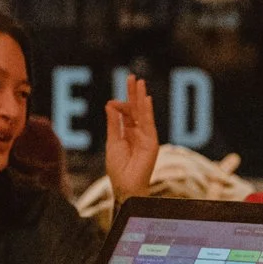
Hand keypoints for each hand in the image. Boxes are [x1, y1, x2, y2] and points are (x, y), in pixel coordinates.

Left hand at [102, 75, 159, 203]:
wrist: (125, 186)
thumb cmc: (118, 169)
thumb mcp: (112, 141)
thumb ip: (114, 123)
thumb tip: (111, 103)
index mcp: (128, 133)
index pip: (126, 113)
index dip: (120, 105)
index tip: (112, 103)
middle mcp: (139, 132)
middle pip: (136, 109)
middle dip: (133, 93)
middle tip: (132, 77)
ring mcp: (146, 136)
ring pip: (143, 113)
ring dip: (141, 97)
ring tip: (140, 82)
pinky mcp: (151, 142)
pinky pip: (149, 123)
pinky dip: (147, 111)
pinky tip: (146, 99)